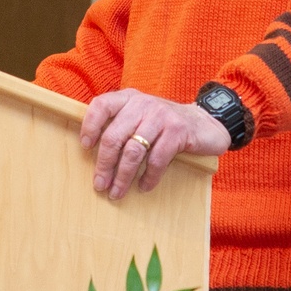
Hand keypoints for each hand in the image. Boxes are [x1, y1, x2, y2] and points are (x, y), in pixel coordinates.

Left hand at [80, 88, 231, 199]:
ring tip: (117, 192)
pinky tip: (144, 186)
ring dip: (122, 176)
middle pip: (114, 136)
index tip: (85, 147)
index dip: (90, 126)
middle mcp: (143, 104)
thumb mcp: (142, 116)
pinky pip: (157, 159)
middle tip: (100, 184)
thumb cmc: (165, 125)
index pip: (101, 105)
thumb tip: (93, 151)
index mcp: (129, 98)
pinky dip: (149, 176)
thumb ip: (121, 125)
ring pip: (133, 150)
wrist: (206, 123)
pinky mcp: (177, 131)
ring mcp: (161, 116)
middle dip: (104, 164)